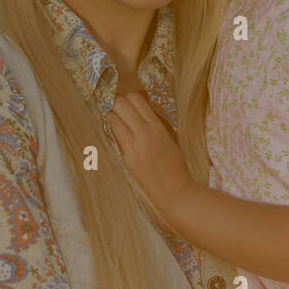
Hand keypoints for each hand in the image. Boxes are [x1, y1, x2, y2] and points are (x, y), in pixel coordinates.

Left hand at [107, 91, 192, 223]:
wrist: (175, 191)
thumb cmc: (175, 166)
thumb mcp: (169, 138)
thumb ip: (154, 124)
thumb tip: (138, 112)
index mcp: (157, 125)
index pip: (136, 99)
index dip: (129, 98)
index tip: (127, 102)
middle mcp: (144, 132)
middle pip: (121, 103)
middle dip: (117, 103)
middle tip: (118, 109)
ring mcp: (133, 145)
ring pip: (113, 117)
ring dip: (112, 116)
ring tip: (116, 122)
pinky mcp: (126, 158)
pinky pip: (114, 136)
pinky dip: (114, 132)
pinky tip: (118, 136)